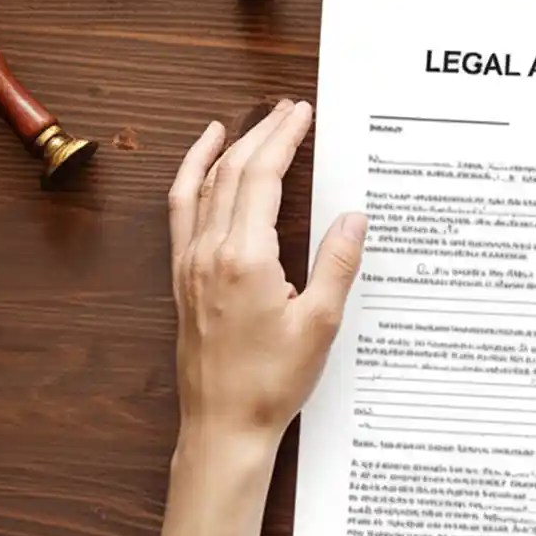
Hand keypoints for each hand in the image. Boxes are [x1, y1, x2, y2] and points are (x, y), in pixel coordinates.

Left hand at [167, 100, 366, 450]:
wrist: (224, 425)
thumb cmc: (271, 383)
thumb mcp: (321, 324)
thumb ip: (338, 263)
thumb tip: (354, 217)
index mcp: (246, 259)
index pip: (262, 177)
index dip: (284, 139)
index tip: (302, 114)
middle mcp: (210, 253)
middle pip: (233, 171)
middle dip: (262, 133)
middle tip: (290, 110)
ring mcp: (190, 264)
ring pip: (204, 184)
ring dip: (229, 147)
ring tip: (252, 121)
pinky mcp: (182, 278)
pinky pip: (181, 210)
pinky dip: (191, 175)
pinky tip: (203, 160)